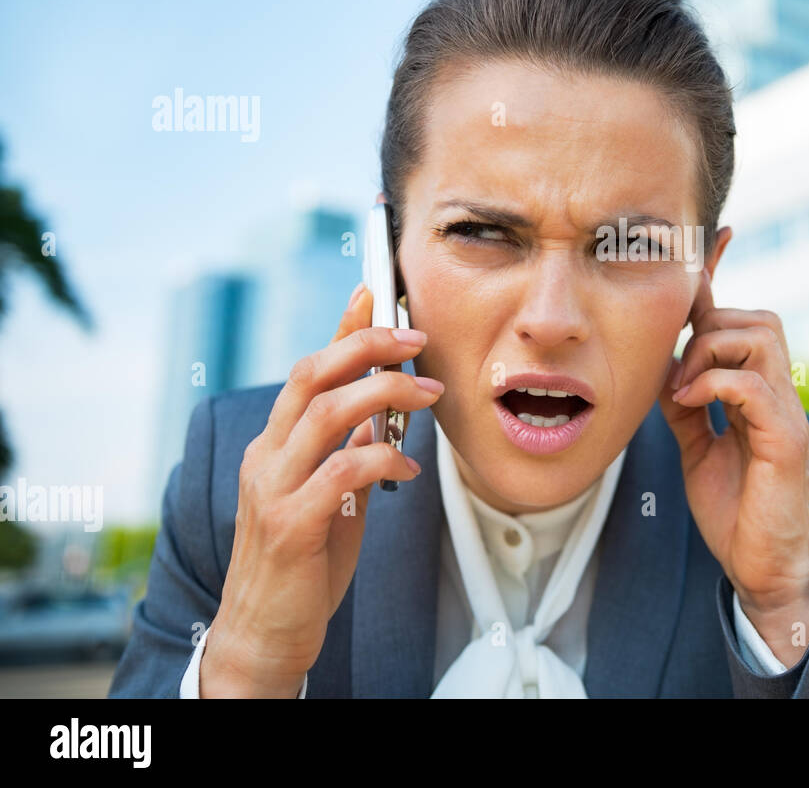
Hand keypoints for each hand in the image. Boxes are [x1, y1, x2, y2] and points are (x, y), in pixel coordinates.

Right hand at [200, 282, 443, 696]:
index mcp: (274, 443)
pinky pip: (343, 472)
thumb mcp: (330, 493)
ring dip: (384, 393)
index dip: (341, 328)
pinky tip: (409, 468)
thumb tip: (383, 407)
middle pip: (311, 375)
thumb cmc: (303, 561)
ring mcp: (273, 489)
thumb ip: (347, 448)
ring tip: (429, 395)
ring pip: (326, 412)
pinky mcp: (290, 525)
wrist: (265, 633)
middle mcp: (266, 456)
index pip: (306, 369)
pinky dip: (383, 459)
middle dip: (367, 345)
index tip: (372, 290)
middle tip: (419, 340)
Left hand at [658, 268, 808, 668]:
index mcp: (756, 389)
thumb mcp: (696, 444)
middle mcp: (778, 391)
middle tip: (680, 373)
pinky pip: (754, 384)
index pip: (739, 320)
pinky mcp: (785, 439)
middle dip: (709, 329)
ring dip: (712, 351)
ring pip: (760, 335)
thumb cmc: (734, 506)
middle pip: (755, 316)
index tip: (715, 238)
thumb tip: (662, 362)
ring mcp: (785, 412)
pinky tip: (693, 404)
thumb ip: (684, 401)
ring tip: (687, 389)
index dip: (722, 280)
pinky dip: (716, 383)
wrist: (760, 564)